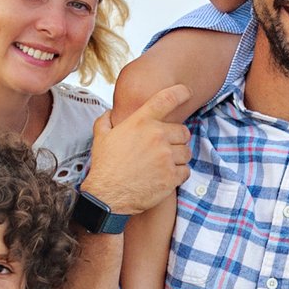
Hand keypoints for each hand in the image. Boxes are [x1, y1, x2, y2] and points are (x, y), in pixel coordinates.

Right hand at [84, 85, 191, 215]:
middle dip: (177, 139)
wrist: (107, 196)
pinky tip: (164, 177)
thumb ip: (107, 120)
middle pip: (183, 131)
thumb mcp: (100, 137)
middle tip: (165, 149)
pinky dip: (178, 174)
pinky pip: (186, 170)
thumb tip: (111, 113)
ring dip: (178, 158)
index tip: (187, 92)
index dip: (180, 93)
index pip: (166, 99)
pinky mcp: (171, 176)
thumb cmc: (105, 166)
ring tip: (163, 165)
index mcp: (140, 122)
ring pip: (186, 152)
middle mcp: (156, 136)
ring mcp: (166, 157)